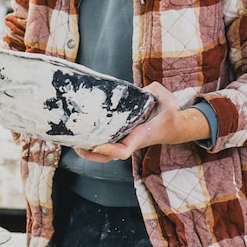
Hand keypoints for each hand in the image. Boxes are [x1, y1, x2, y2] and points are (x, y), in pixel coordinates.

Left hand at [76, 83, 208, 161]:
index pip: (124, 150)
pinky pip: (106, 144)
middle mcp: (130, 141)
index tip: (97, 145)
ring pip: (105, 154)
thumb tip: (145, 89)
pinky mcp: (122, 137)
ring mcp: (125, 141)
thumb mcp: (168, 100)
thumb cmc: (169, 115)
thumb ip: (156, 92)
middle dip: (91, 154)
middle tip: (76, 145)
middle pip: (108, 157)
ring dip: (89, 151)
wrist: (173, 127)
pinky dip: (93, 142)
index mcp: (140, 136)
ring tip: (73, 140)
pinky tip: (81, 133)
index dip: (110, 150)